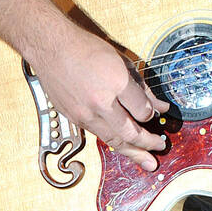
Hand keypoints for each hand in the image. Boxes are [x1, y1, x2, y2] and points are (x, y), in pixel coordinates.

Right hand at [27, 26, 169, 171]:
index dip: (152, 114)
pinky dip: (112, 142)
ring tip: (147, 162)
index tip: (156, 114)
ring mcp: (84, 113)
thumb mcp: (121, 62)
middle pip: (129, 133)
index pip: (142, 110)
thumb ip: (141, 87)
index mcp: (116, 83)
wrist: (52, 48)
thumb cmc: (86, 50)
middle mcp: (100, 103)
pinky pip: (98, 135)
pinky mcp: (73, 118)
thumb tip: (159, 105)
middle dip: (147, 143)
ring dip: (132, 152)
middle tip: (160, 148)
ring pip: (112, 140)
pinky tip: (123, 148)